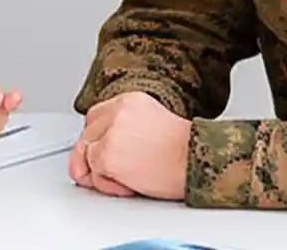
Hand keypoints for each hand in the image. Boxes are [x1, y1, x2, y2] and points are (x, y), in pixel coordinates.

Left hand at [68, 92, 190, 200]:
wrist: (198, 161)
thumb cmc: (187, 154)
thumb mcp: (155, 129)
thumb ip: (127, 133)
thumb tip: (102, 153)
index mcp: (131, 101)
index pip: (97, 116)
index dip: (97, 137)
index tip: (99, 152)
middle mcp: (118, 111)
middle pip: (88, 133)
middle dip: (91, 155)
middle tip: (105, 173)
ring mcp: (110, 132)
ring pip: (88, 153)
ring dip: (102, 172)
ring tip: (128, 180)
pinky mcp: (107, 154)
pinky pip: (93, 172)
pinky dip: (107, 183)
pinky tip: (128, 185)